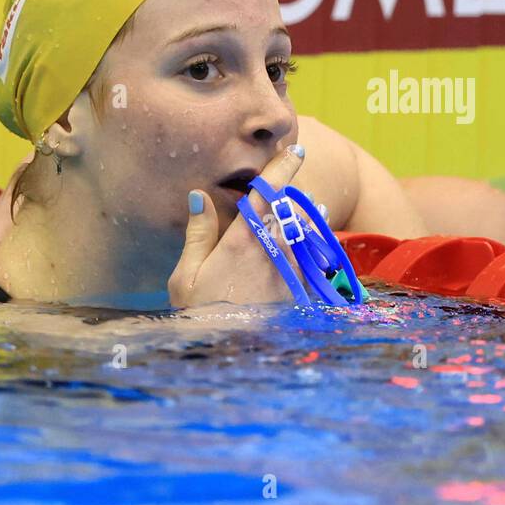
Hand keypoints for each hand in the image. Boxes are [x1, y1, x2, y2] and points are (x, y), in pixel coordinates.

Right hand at [167, 144, 306, 306]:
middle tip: (298, 185)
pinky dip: (318, 247)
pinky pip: (315, 260)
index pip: (268, 193)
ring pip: (308, 232)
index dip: (283, 168)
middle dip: (296, 194)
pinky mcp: (299, 291)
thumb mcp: (186, 276)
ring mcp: (288, 271)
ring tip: (314, 206)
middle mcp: (270, 251)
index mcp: (241, 241)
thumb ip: (197, 233)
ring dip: (310, 217)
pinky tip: (318, 244)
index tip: (296, 150)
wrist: (228, 354)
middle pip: (293, 209)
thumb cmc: (199, 314)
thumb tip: (199, 195)